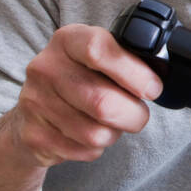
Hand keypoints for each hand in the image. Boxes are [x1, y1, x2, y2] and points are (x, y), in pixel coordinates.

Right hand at [8, 24, 160, 167]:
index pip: (98, 49)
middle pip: (102, 102)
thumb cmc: (79, 80)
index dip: (134, 73)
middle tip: (137, 114)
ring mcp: (35, 102)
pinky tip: (88, 134)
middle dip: (133, 115)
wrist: (32, 113)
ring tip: (109, 123)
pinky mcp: (34, 135)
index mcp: (67, 40)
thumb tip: (159, 80)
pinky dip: (96, 148)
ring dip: (114, 133)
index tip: (153, 88)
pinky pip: (84, 150)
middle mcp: (46, 68)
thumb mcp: (97, 57)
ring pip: (96, 132)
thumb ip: (125, 59)